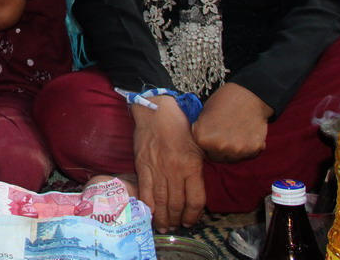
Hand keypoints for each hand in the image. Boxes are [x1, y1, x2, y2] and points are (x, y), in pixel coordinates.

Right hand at [132, 96, 205, 231]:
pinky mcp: (142, 165)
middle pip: (177, 204)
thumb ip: (196, 169)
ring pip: (161, 201)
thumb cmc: (179, 126)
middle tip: (175, 227)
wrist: (156, 111)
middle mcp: (175, 171)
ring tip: (163, 227)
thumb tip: (195, 190)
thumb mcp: (197, 146)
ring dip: (162, 217)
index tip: (190, 222)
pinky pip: (145, 191)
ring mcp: (158, 169)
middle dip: (176, 220)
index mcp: (192, 166)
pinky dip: (147, 205)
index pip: (196, 200)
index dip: (193, 216)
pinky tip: (149, 214)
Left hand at [192, 82, 272, 162]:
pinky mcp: (254, 149)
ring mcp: (238, 150)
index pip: (204, 152)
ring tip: (235, 132)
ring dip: (234, 150)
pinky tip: (246, 133)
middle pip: (219, 158)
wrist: (248, 95)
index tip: (213, 134)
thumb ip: (200, 133)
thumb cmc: (223, 102)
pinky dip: (247, 148)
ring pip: (233, 158)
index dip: (208, 143)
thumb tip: (200, 145)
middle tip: (225, 134)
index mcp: (203, 139)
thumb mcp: (202, 115)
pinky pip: (248, 155)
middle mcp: (220, 148)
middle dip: (220, 150)